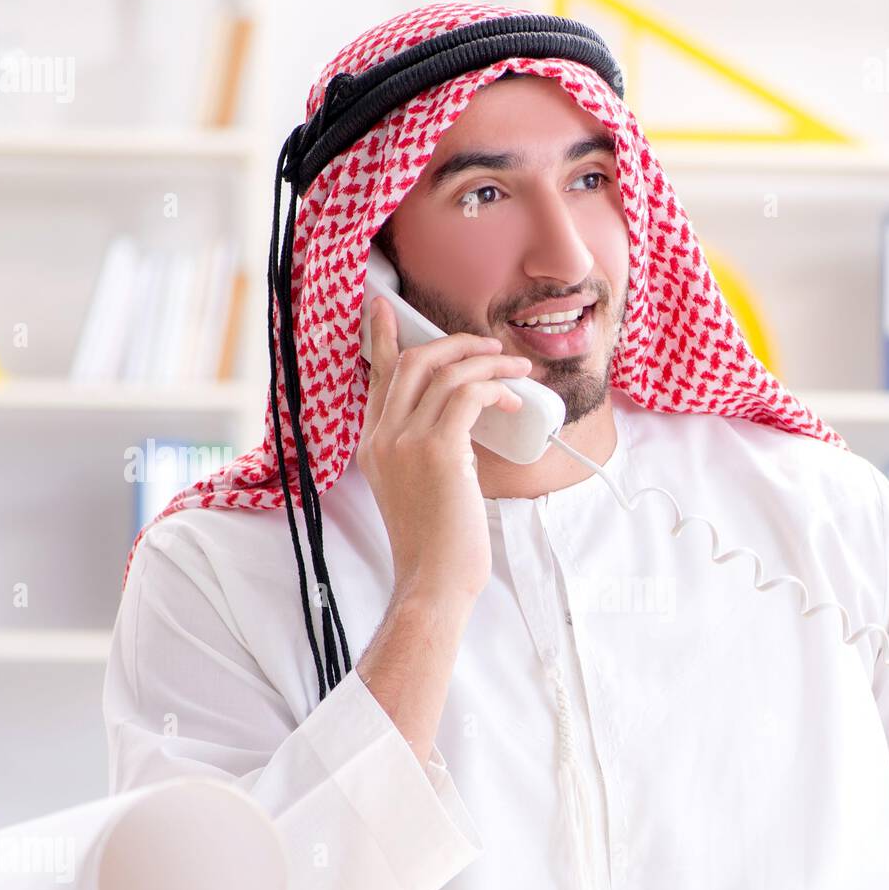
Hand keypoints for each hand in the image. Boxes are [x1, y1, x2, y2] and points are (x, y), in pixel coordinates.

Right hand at [357, 297, 531, 602]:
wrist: (433, 582)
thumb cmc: (435, 545)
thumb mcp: (416, 489)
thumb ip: (423, 451)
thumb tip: (459, 425)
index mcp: (371, 444)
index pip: (377, 376)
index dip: (383, 337)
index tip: (386, 307)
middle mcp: (381, 437)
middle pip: (411, 360)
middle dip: (455, 344)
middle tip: (490, 347)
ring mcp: (405, 442)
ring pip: (444, 372)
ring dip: (486, 363)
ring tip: (517, 370)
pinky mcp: (438, 451)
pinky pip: (467, 396)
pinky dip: (494, 389)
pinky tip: (513, 401)